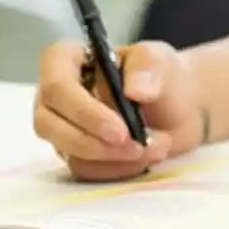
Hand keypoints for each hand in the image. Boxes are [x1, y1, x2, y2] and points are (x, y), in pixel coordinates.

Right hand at [34, 40, 205, 180]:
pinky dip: (119, 168)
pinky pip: (86, 170)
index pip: (53, 82)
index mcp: (66, 61)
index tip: (117, 127)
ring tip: (155, 146)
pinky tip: (147, 156)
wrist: (178, 104)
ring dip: (113, 157)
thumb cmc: (159, 74)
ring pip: (67, 152)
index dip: (80, 109)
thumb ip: (148, 68)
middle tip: (136, 144)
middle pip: (49, 124)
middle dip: (94, 141)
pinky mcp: (77, 153)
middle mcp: (55, 96)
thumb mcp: (158, 58)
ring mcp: (62, 128)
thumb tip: (135, 91)